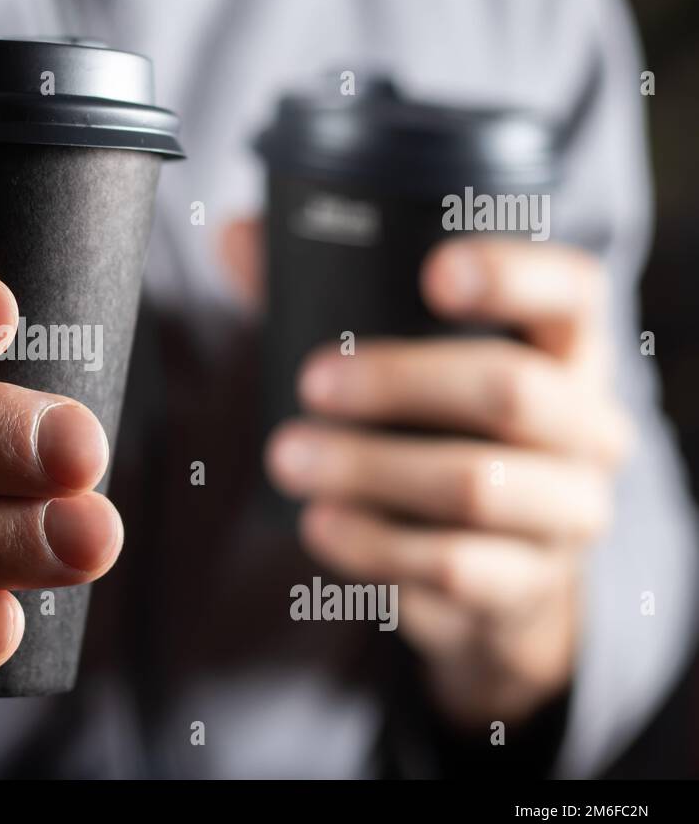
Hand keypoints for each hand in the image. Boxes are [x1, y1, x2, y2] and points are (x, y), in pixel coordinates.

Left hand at [265, 236, 632, 726]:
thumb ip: (328, 290)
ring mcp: (567, 513)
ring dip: (370, 469)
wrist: (493, 571)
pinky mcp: (525, 586)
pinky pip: (452, 566)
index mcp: (565, 347)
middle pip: (512, 390)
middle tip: (310, 382)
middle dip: (398, 383)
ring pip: (478, 486)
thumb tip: (236, 237)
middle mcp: (587, 427)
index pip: (573, 291)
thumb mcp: (402, 357)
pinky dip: (375, 545)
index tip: (434, 273)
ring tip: (288, 458)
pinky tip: (320, 523)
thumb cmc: (438, 431)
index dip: (513, 276)